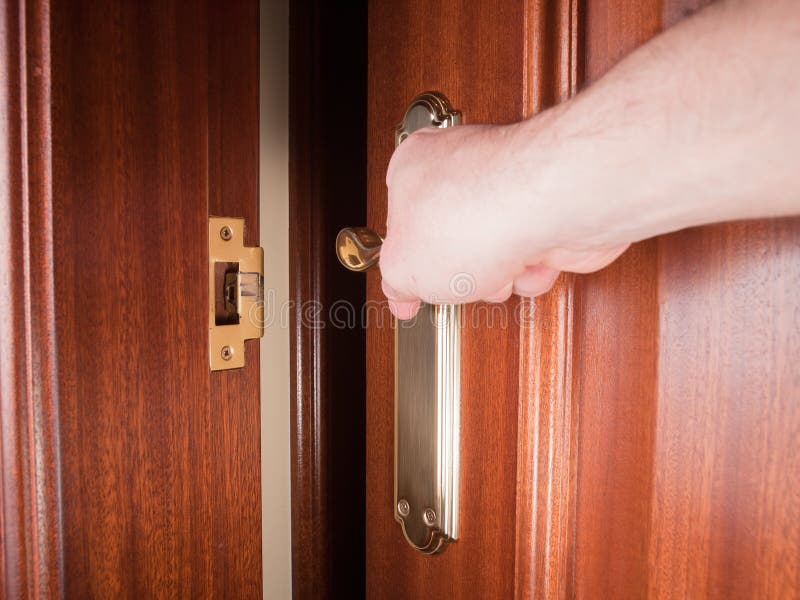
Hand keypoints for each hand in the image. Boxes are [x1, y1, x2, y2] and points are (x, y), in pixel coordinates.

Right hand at [379, 122, 628, 318]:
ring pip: (495, 255)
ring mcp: (509, 186)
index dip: (407, 256)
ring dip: (499, 278)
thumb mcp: (402, 267)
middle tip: (459, 276)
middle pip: (451, 244)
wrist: (552, 204)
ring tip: (500, 267)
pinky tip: (530, 262)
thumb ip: (395, 283)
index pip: (400, 218)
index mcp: (413, 168)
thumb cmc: (478, 214)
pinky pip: (532, 255)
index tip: (411, 281)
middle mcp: (463, 168)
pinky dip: (533, 270)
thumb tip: (400, 294)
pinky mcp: (548, 206)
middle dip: (460, 274)